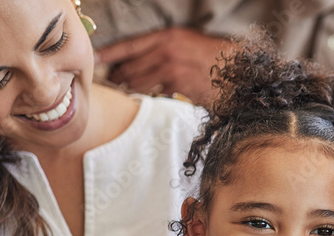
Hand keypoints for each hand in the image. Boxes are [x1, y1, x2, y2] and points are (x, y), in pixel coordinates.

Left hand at [95, 28, 233, 103]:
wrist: (237, 70)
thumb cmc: (214, 56)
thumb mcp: (186, 41)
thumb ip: (164, 47)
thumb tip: (141, 59)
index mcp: (166, 37)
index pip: (129, 46)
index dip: (110, 53)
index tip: (95, 58)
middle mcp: (165, 52)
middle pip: (129, 67)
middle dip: (117, 76)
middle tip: (109, 82)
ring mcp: (171, 71)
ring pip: (137, 84)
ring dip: (127, 90)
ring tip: (122, 92)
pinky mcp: (178, 88)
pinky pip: (154, 95)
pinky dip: (147, 98)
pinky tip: (143, 100)